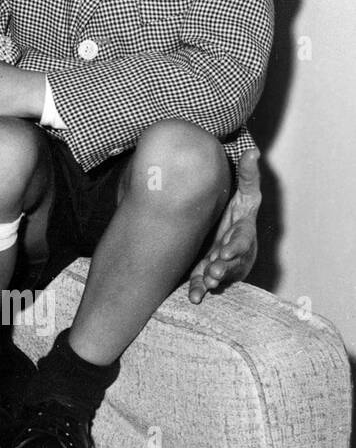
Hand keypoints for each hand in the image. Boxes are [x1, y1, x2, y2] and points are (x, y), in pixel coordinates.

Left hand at [188, 148, 261, 303]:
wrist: (226, 232)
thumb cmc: (236, 210)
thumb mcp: (245, 194)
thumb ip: (248, 176)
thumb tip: (253, 150)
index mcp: (242, 228)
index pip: (242, 236)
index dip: (236, 245)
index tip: (226, 251)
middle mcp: (237, 247)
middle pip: (231, 261)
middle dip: (224, 266)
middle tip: (213, 269)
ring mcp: (226, 262)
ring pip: (221, 273)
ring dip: (213, 278)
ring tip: (205, 283)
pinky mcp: (213, 271)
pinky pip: (207, 283)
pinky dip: (200, 290)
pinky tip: (193, 296)